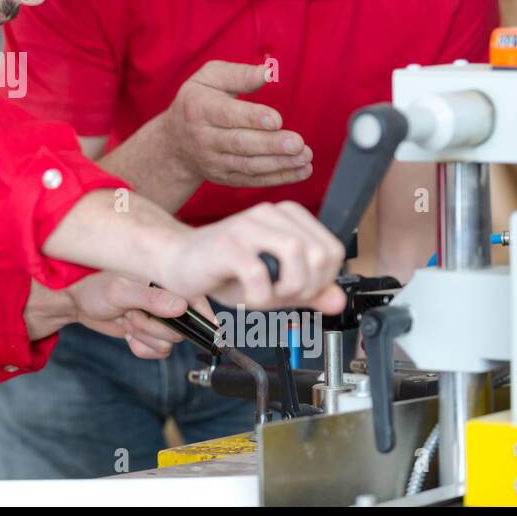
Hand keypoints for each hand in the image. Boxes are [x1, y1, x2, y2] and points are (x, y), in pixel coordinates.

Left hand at [23, 272, 201, 358]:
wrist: (77, 302)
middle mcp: (167, 301)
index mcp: (167, 282)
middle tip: (132, 313)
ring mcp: (159, 319)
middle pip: (181, 331)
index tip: (211, 331)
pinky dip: (140, 347)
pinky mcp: (150, 333)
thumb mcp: (121, 290)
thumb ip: (151, 298)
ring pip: (168, 343)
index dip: (205, 317)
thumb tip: (181, 307)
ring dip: (143, 336)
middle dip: (152, 327)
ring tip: (126, 319)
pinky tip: (127, 333)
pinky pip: (157, 352)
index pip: (197, 300)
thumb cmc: (95, 287)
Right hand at [155, 201, 346, 313]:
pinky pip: (259, 274)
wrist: (177, 262)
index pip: (332, 250)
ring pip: (296, 254)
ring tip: (266, 297)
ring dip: (286, 290)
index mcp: (286, 217)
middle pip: (318, 253)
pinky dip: (259, 297)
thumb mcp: (274, 284)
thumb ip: (307, 291)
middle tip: (284, 298)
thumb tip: (339, 301)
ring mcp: (246, 226)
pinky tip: (247, 298)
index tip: (301, 293)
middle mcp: (269, 214)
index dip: (323, 281)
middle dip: (308, 287)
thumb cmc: (223, 270)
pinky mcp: (227, 244)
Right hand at [164, 61, 311, 187]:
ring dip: (280, 164)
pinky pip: (253, 180)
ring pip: (249, 166)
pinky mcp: (225, 178)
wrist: (174, 142)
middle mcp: (203, 139)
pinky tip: (302, 171)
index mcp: (199, 109)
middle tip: (297, 143)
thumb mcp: (210, 78)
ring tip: (305, 157)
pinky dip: (279, 178)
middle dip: (270, 145)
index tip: (277, 120)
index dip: (252, 118)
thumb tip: (269, 72)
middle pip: (240, 144)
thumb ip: (239, 75)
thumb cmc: (199, 100)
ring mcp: (213, 162)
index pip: (226, 115)